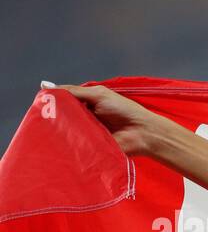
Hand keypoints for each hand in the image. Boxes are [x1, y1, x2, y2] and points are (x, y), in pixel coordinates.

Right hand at [49, 83, 164, 156]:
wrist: (143, 132)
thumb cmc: (124, 110)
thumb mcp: (98, 94)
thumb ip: (74, 92)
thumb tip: (45, 85)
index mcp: (86, 102)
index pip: (64, 101)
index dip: (52, 102)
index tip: (41, 104)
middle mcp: (85, 117)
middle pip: (64, 116)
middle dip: (55, 117)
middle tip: (43, 119)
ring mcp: (88, 132)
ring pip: (68, 130)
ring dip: (62, 130)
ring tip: (50, 130)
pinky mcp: (91, 146)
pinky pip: (77, 144)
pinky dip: (71, 142)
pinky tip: (62, 142)